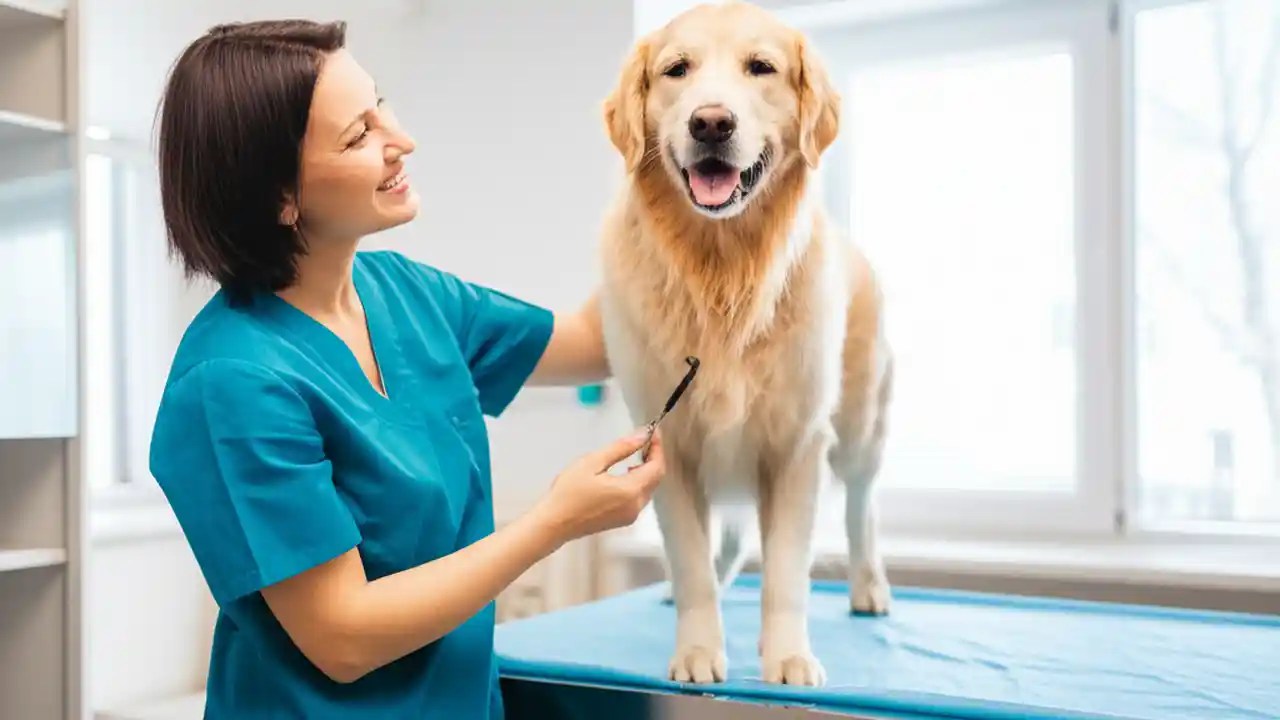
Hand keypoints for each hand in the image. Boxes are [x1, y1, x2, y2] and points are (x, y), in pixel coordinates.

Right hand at [535, 429, 666, 544]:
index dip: (658, 447)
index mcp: (631, 491)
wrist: (554, 524)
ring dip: (647, 470)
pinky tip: (626, 473)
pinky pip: (640, 497)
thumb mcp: (593, 462)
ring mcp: (631, 516)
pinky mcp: (624, 520)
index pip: (657, 466)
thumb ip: (621, 448)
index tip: (653, 431)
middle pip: (656, 478)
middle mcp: (636, 506)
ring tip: (636, 453)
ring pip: (649, 488)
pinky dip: (639, 482)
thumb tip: (643, 436)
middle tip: (645, 440)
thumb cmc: (568, 493)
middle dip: (654, 457)